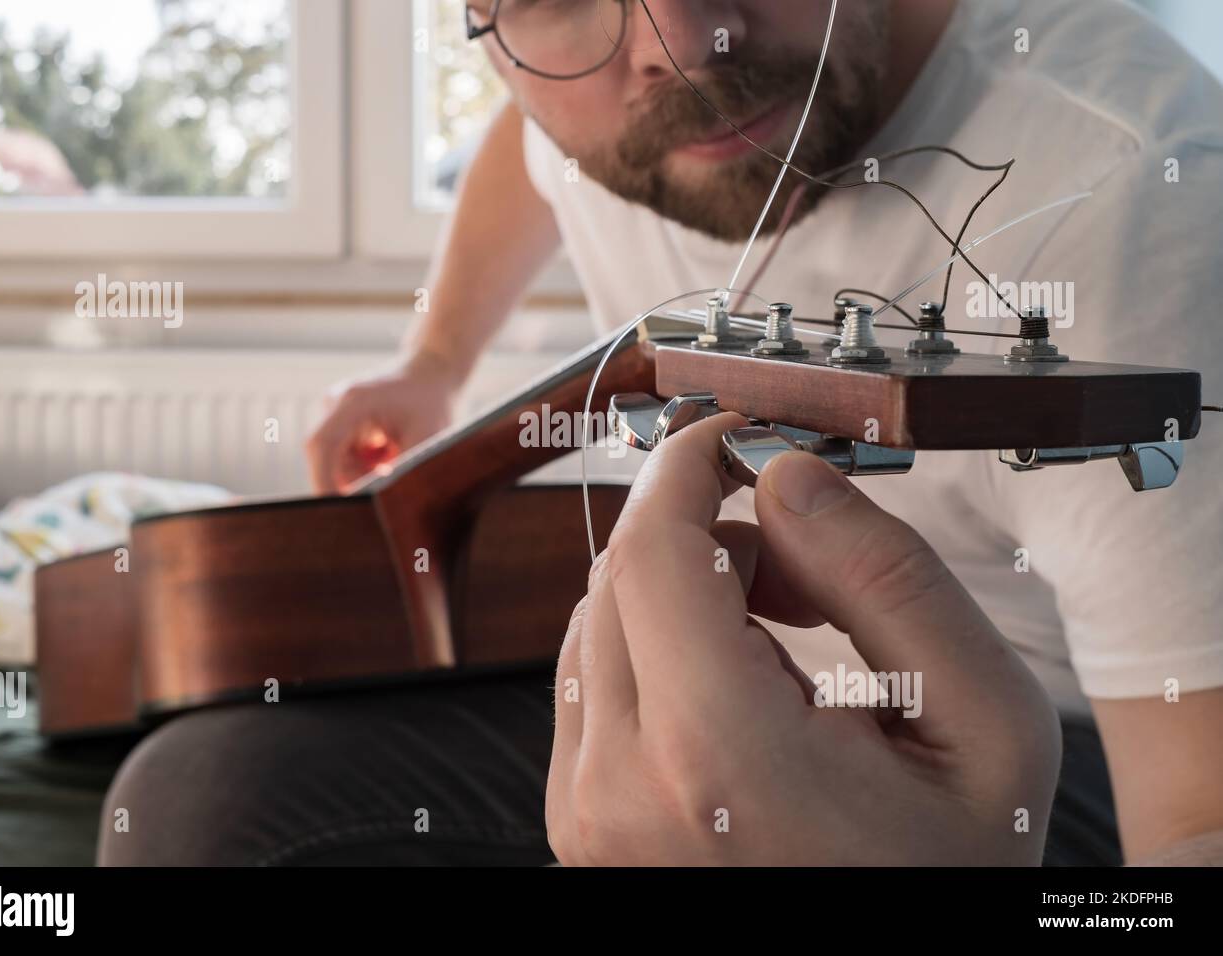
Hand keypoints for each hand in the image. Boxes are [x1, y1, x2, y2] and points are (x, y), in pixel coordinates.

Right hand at [305, 353, 458, 492]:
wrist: (431, 372)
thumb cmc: (432, 402)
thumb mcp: (427, 437)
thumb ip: (404, 470)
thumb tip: (384, 504)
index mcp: (353, 401)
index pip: (323, 445)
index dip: (324, 480)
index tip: (335, 509)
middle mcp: (336, 405)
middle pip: (324, 458)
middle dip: (347, 483)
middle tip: (374, 498)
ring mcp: (335, 414)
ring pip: (334, 462)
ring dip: (359, 476)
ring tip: (391, 463)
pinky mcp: (341, 424)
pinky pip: (343, 458)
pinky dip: (363, 468)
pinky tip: (386, 456)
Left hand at [547, 412, 1061, 865]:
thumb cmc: (946, 877)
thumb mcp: (982, 725)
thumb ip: (887, 577)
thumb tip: (790, 475)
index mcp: (717, 754)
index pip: (653, 549)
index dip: (689, 465)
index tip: (735, 435)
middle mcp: (620, 787)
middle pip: (621, 577)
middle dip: (705, 532)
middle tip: (806, 569)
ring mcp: (587, 814)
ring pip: (599, 623)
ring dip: (682, 593)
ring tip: (787, 641)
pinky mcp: (579, 825)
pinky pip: (589, 684)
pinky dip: (655, 651)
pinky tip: (738, 688)